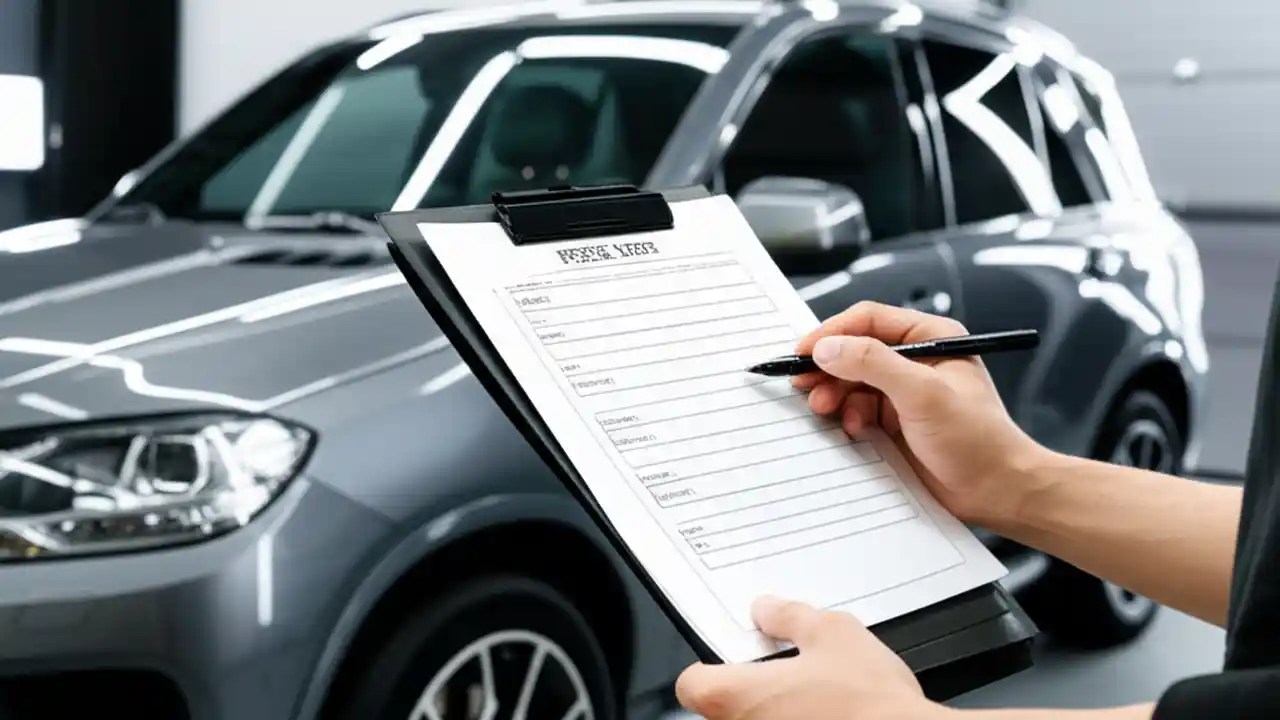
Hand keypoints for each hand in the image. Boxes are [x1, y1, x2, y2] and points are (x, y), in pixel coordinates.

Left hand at [676, 596, 948, 719]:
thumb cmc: (870, 703)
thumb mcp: (833, 634)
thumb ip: (791, 618)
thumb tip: (768, 610)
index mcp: (737, 697)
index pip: (693, 684)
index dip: (710, 668)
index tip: (733, 660)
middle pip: (724, 710)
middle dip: (752, 692)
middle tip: (786, 676)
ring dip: (777, 713)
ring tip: (818, 702)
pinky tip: (835, 718)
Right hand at [793, 302, 1047, 529]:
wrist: (995, 491)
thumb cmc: (978, 440)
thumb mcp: (923, 394)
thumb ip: (873, 364)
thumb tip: (828, 348)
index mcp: (931, 338)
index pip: (869, 320)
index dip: (833, 333)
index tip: (804, 351)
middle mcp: (915, 360)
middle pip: (855, 350)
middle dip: (828, 368)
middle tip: (804, 385)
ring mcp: (903, 392)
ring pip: (851, 381)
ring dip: (834, 394)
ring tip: (824, 409)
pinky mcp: (894, 421)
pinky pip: (856, 409)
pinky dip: (847, 417)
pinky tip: (854, 430)